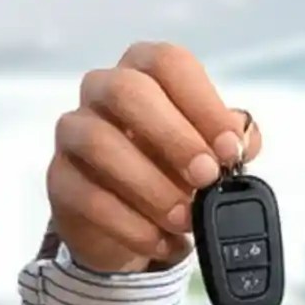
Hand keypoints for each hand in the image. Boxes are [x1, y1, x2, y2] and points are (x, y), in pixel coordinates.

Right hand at [46, 41, 262, 272]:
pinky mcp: (59, 179)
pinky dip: (131, 225)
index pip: (169, 63)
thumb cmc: (175, 169)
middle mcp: (103, 91)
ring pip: (101, 143)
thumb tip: (245, 140)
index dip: (203, 103)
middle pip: (127, 91)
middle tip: (206, 177)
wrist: (133, 222)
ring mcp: (75, 132)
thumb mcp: (212, 152)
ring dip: (151, 185)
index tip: (230, 148)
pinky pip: (88, 197)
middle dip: (174, 137)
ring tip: (185, 218)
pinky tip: (161, 241)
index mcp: (146, 73)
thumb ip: (233, 142)